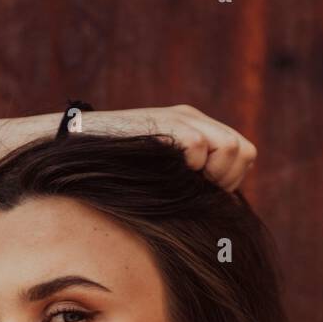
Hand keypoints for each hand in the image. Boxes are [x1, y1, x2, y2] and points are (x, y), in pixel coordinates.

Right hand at [78, 104, 257, 192]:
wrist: (77, 148)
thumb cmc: (116, 170)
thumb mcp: (161, 173)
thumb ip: (190, 178)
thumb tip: (222, 204)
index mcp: (197, 127)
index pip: (244, 151)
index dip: (232, 178)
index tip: (207, 192)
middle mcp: (193, 118)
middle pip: (242, 150)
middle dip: (226, 178)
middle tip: (199, 189)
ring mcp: (181, 118)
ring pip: (229, 146)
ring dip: (212, 173)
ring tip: (186, 180)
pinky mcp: (165, 123)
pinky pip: (200, 146)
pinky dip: (191, 165)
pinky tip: (171, 171)